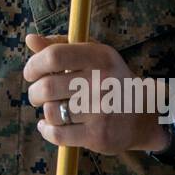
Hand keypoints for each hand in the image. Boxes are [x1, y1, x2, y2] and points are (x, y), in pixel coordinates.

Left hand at [23, 34, 166, 153]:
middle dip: (34, 92)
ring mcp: (101, 111)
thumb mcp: (93, 55)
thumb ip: (60, 46)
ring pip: (51, 112)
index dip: (34, 65)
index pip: (54, 56)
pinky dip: (46, 130)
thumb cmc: (110, 79)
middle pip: (48, 87)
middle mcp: (102, 82)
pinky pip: (57, 134)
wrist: (145, 114)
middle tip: (37, 95)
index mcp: (100, 57)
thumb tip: (30, 39)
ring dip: (44, 111)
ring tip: (52, 108)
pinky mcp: (98, 136)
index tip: (30, 73)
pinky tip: (48, 125)